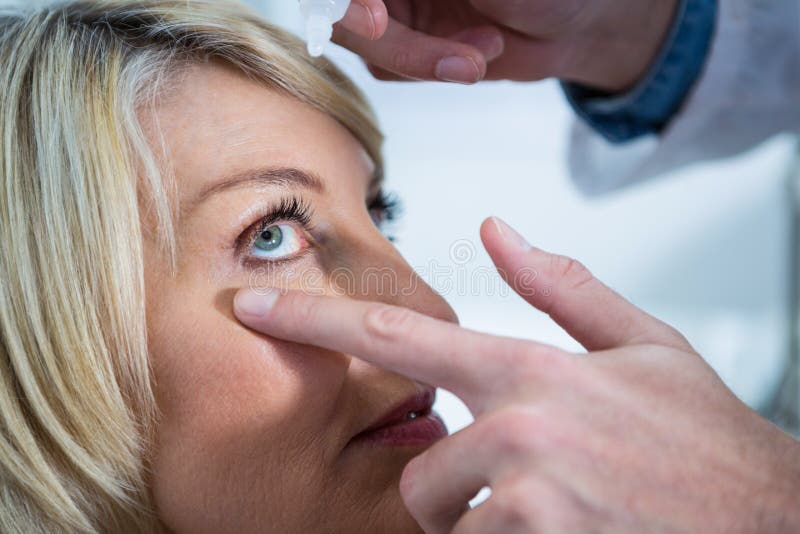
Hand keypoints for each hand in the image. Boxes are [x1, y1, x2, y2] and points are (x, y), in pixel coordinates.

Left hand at [233, 217, 799, 531]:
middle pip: (420, 470)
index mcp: (529, 367)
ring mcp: (527, 494)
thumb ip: (560, 285)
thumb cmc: (703, 441)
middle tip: (524, 488)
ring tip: (556, 512)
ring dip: (485, 528)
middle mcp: (518, 425)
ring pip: (447, 522)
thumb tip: (498, 230)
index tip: (250, 307)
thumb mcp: (644, 344)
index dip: (311, 318)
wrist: (769, 521)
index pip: (394, 334)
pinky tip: (567, 533)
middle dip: (453, 488)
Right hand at [336, 0, 678, 89]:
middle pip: (348, 16)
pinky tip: (480, 54)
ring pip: (370, 47)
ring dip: (424, 59)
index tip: (373, 22)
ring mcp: (399, 7)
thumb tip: (372, 6)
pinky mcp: (408, 44)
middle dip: (400, 44)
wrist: (578, 26)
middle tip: (455, 61)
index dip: (349, 3)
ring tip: (488, 48)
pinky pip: (391, 69)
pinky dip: (432, 71)